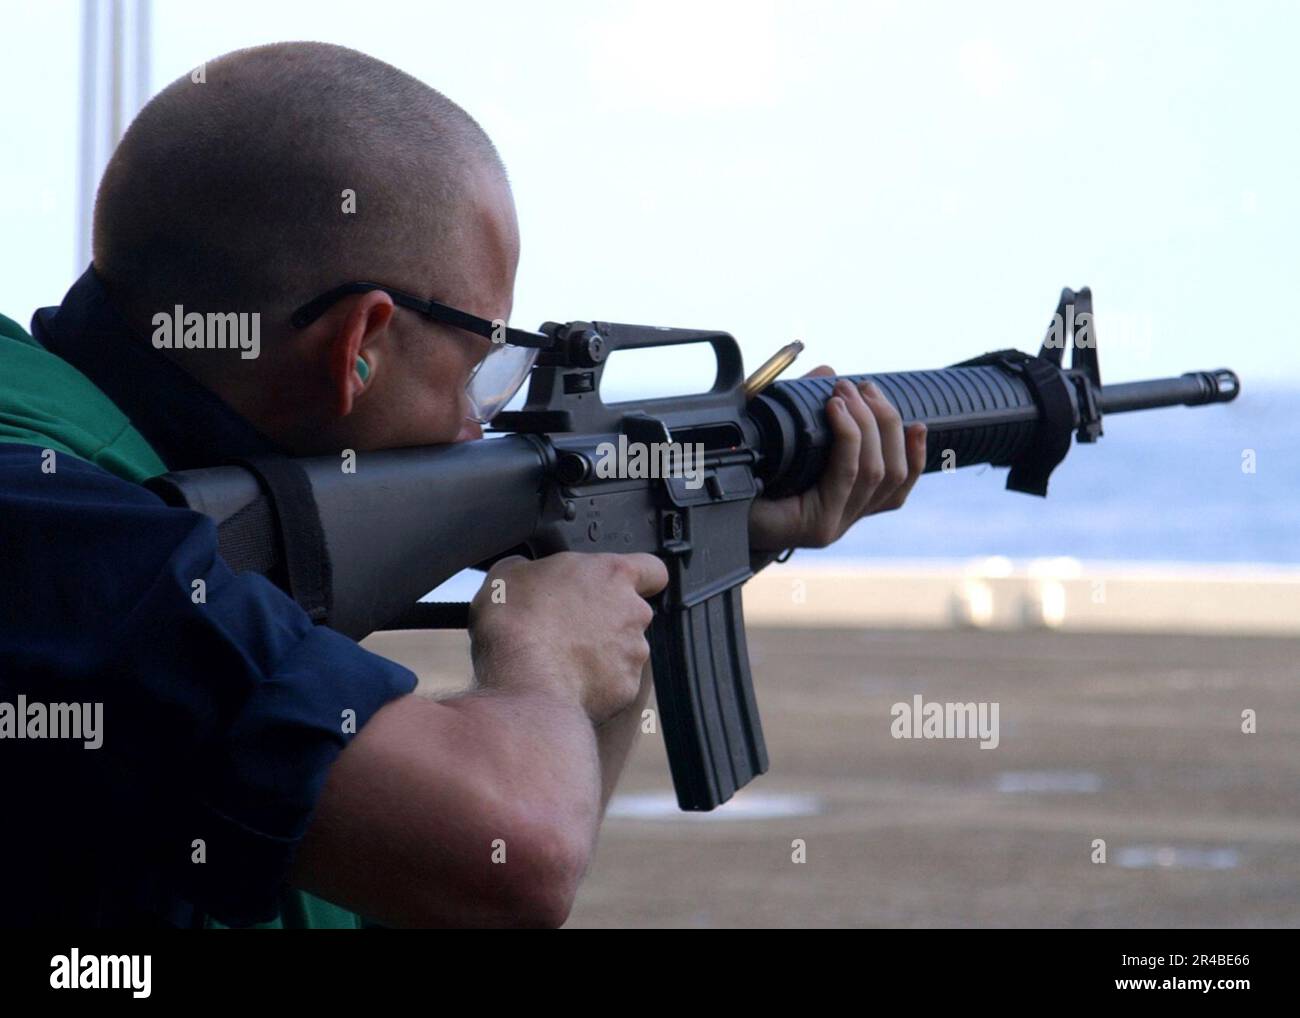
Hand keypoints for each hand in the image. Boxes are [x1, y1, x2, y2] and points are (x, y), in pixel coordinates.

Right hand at [469, 552, 668, 724]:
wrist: (525, 681)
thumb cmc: (519, 623)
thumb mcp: (508, 574)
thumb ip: (530, 566)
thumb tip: (524, 570)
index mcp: (612, 574)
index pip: (652, 569)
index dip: (640, 578)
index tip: (619, 587)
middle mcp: (633, 612)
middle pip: (633, 613)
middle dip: (608, 620)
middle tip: (570, 627)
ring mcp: (634, 653)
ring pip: (625, 650)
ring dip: (602, 653)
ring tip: (563, 659)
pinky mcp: (627, 689)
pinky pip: (616, 683)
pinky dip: (597, 684)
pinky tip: (566, 682)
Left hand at [749, 366, 927, 550]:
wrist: (712, 512)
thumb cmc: (744, 476)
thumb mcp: (784, 435)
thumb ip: (808, 408)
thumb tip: (828, 370)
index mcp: (845, 504)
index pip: (898, 486)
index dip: (915, 454)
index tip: (916, 422)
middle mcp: (845, 517)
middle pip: (892, 472)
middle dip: (884, 423)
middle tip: (864, 388)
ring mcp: (834, 524)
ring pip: (874, 471)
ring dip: (866, 424)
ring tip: (847, 392)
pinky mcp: (818, 526)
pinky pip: (845, 476)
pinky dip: (847, 439)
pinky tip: (837, 412)